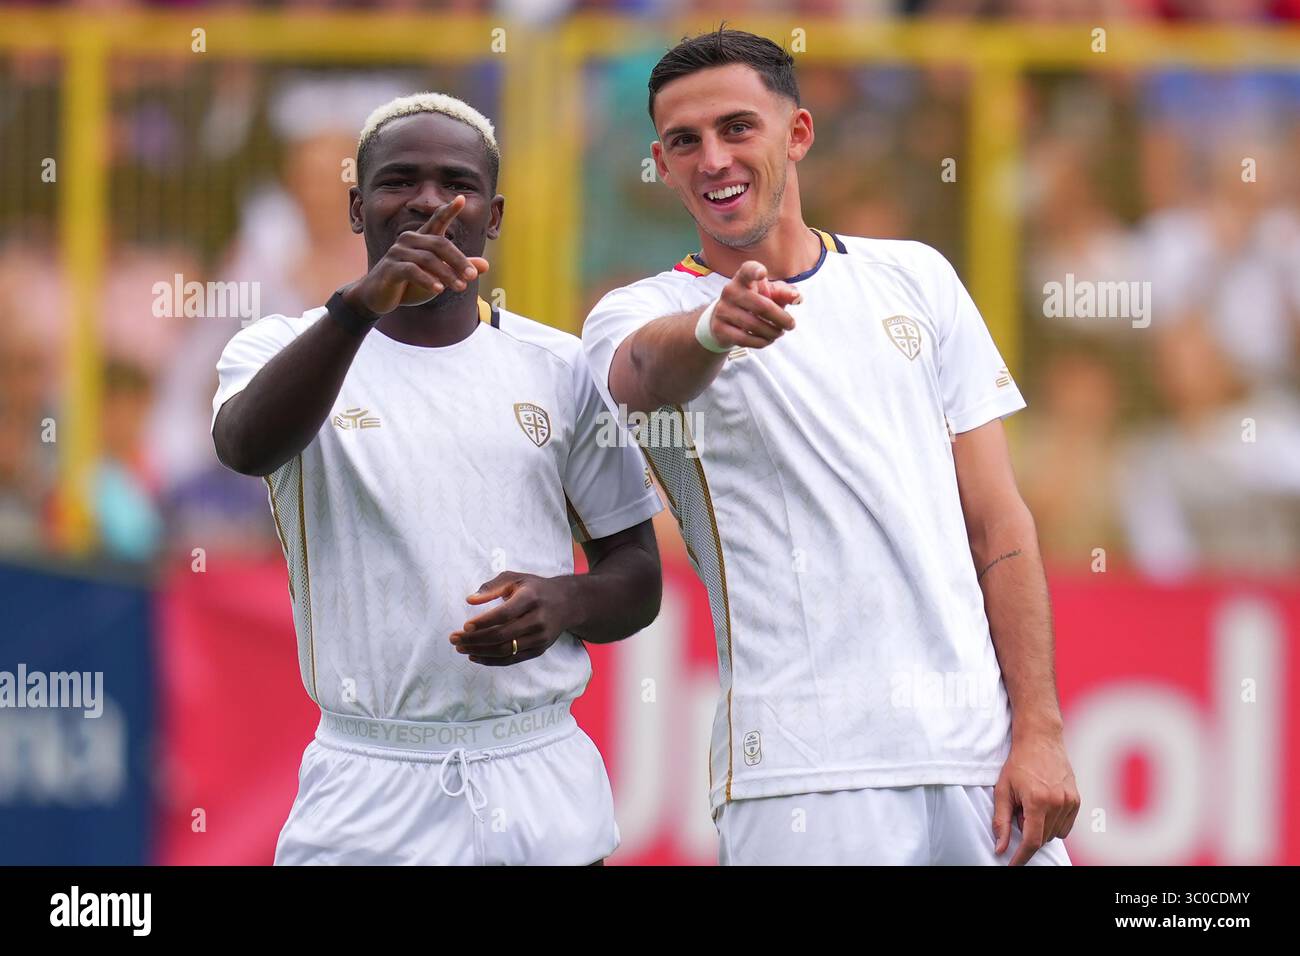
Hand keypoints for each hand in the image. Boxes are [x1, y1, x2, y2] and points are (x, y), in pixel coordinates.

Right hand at [342, 195, 490, 316]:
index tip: (462, 199)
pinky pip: (412, 271)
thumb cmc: (410, 284)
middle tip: (473, 276)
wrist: (379, 297)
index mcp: (421, 238)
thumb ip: (458, 269)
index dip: (449, 210)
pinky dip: (427, 280)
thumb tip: (486, 265)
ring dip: (447, 274)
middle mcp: (409, 240)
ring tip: (460, 287)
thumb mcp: (438, 276)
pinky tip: (439, 290)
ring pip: (428, 259)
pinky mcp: (390, 268)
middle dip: (459, 260)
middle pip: (439, 244)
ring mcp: (398, 252)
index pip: (437, 220)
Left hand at [449, 571, 574, 665]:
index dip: (483, 622)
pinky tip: (475, 657)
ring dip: (480, 652)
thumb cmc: (535, 588)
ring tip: (461, 648)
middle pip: (502, 635)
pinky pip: (512, 659)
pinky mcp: (539, 649)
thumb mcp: (515, 578)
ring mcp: (540, 637)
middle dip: (475, 640)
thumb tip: (470, 600)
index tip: (464, 626)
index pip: (504, 614)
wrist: (568, 603)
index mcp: (531, 598)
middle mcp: (538, 619)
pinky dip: (492, 661)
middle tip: (454, 639)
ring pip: (506, 650)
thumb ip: (491, 587)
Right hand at [708, 260, 801, 350]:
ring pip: (754, 325)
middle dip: (781, 318)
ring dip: (772, 332)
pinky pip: (745, 339)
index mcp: (743, 279)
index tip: (763, 273)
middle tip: (791, 325)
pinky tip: (767, 340)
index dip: (755, 271)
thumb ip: (784, 293)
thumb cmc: (753, 302)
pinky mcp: (720, 328)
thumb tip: (797, 298)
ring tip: (779, 333)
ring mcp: (723, 310)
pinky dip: (761, 342)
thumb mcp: (769, 293)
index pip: (748, 270)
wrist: (725, 319)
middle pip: (762, 306)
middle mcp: (730, 291)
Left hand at [993, 727, 1080, 864]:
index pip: (1031, 841)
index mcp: (1038, 801)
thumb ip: (1001, 822)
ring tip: (1032, 804)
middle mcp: (1057, 803)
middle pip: (1042, 838)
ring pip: (1054, 834)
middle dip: (1028, 832)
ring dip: (1041, 828)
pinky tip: (1044, 805)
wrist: (1040, 740)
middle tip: (1020, 810)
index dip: (1021, 857)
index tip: (1012, 865)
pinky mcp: (1077, 800)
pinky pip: (1065, 826)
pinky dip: (1053, 823)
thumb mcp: (1003, 791)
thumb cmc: (1018, 764)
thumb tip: (1000, 848)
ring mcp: (1070, 801)